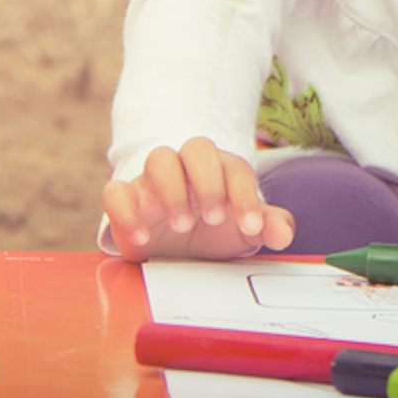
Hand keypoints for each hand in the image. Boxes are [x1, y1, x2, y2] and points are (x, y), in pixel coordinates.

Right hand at [100, 136, 295, 261]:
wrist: (175, 250)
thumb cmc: (214, 232)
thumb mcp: (242, 232)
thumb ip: (266, 225)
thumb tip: (282, 232)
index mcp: (220, 171)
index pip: (235, 166)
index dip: (245, 194)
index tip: (250, 226)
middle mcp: (187, 169)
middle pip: (197, 147)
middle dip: (208, 181)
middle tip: (213, 218)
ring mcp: (153, 181)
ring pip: (159, 159)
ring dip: (171, 190)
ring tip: (182, 226)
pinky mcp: (125, 200)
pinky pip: (115, 191)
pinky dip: (126, 212)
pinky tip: (143, 238)